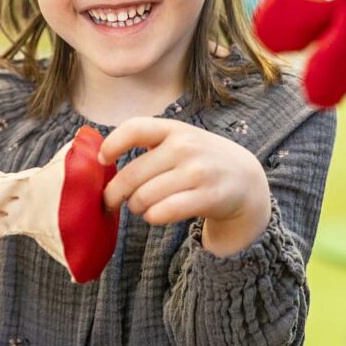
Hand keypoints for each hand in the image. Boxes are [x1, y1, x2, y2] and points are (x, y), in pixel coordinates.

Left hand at [99, 118, 271, 255]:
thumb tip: (100, 158)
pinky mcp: (209, 196)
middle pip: (132, 174)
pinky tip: (155, 215)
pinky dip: (153, 217)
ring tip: (141, 207)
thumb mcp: (179, 141)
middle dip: (115, 193)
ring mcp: (199, 172)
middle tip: (111, 201)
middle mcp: (185, 147)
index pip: (135, 128)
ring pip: (145, 197)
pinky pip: (164, 212)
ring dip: (136, 207)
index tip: (102, 160)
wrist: (246, 181)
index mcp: (173, 130)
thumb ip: (147, 143)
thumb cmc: (199, 162)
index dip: (112, 145)